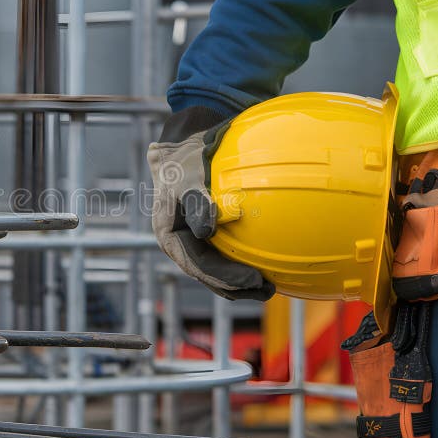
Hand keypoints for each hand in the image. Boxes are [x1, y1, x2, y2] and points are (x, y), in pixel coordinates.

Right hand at [147, 106, 274, 300]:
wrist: (184, 147)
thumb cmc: (185, 160)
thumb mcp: (186, 177)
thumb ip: (195, 202)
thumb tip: (205, 229)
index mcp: (168, 235)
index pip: (198, 265)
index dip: (225, 277)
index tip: (252, 279)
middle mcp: (178, 243)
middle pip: (207, 274)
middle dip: (236, 286)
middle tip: (268, 290)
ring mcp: (190, 240)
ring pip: (214, 270)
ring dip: (239, 282)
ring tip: (269, 288)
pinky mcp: (202, 236)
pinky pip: (220, 256)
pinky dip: (238, 264)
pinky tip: (262, 267)